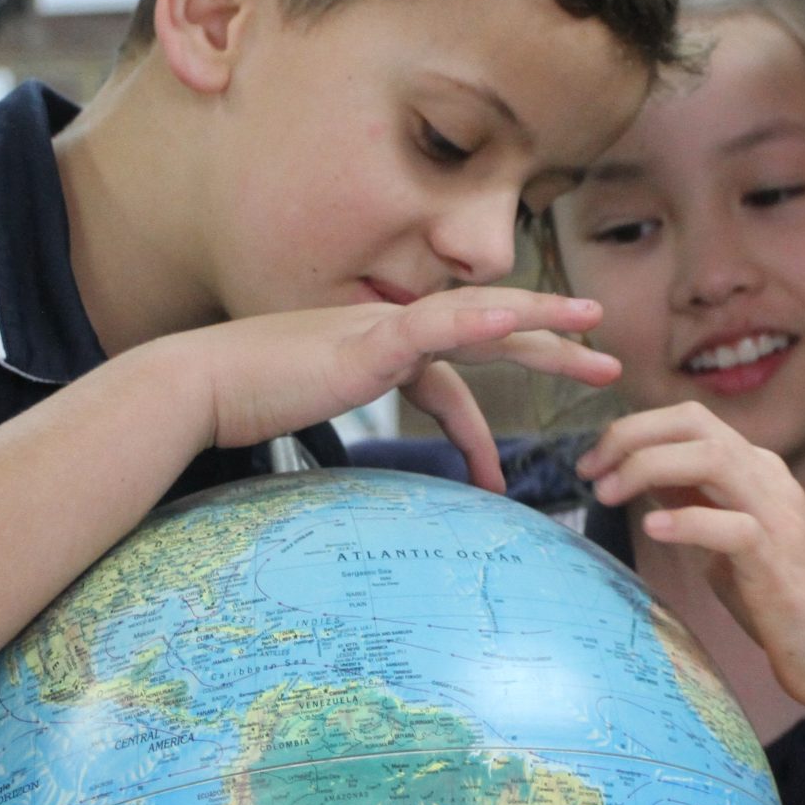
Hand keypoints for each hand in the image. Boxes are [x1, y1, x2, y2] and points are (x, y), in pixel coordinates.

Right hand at [195, 288, 618, 491]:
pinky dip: (476, 321)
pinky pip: (433, 328)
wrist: (197, 386)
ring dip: (539, 321)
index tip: (503, 471)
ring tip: (591, 331)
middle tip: (607, 359)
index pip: (453, 374)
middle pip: (488, 331)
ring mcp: (381, 329)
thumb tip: (361, 488)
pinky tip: (512, 320)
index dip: (484, 420)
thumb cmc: (244, 406)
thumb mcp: (309, 420)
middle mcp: (390, 329)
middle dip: (551, 341)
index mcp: (381, 348)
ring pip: (478, 317)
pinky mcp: (367, 341)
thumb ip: (342, 431)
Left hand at [576, 402, 804, 711]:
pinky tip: (652, 529)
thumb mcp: (724, 542)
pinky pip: (730, 525)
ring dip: (648, 467)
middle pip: (694, 423)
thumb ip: (691, 504)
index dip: (632, 429)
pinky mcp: (779, 556)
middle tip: (590, 470)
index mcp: (755, 469)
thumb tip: (639, 477)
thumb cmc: (779, 602)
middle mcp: (769, 477)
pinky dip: (686, 521)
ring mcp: (778, 513)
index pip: (689, 420)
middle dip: (631, 435)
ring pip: (711, 458)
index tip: (593, 464)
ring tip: (609, 493)